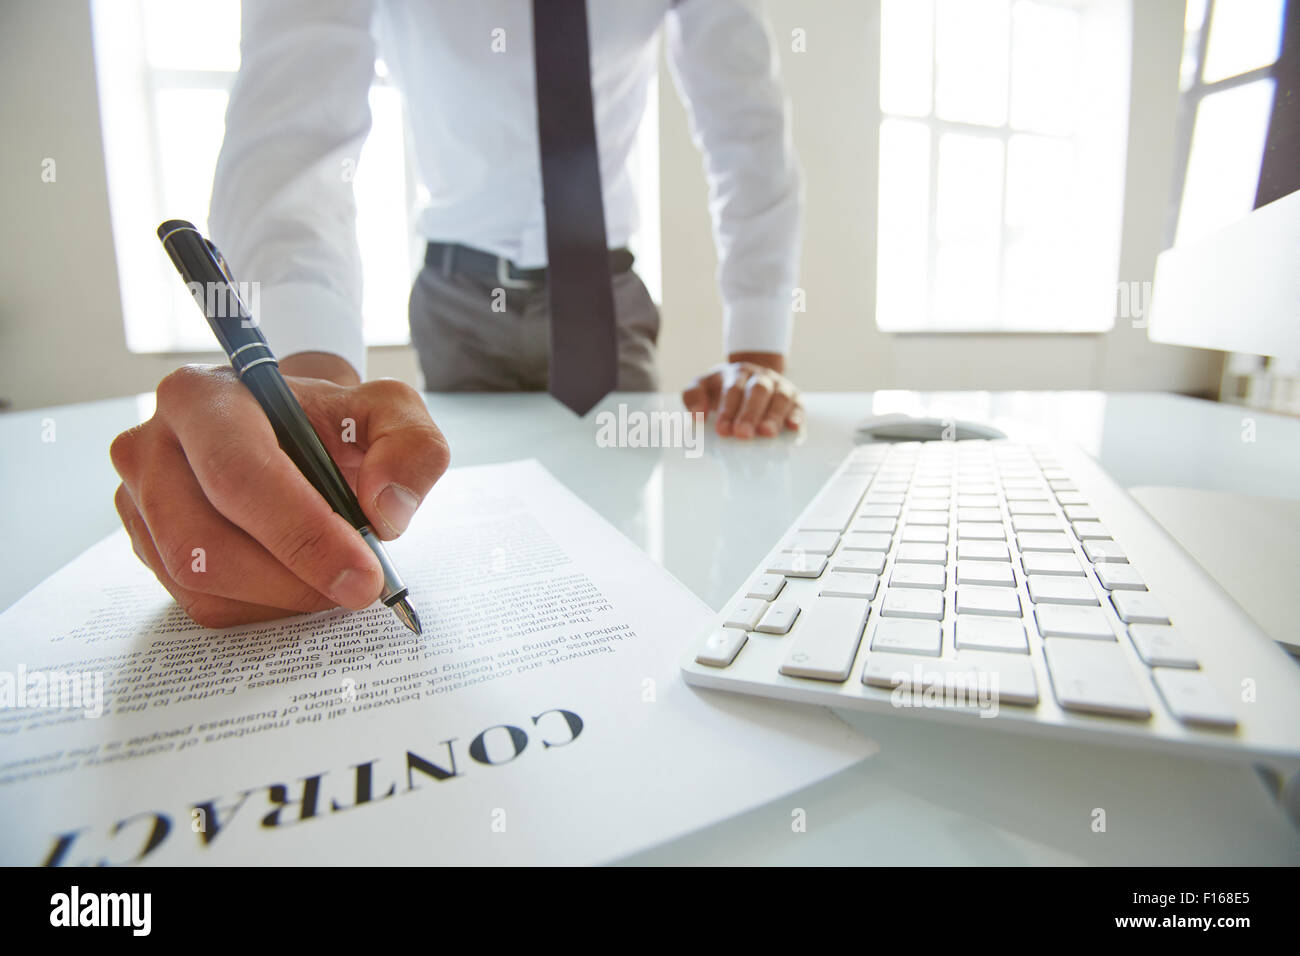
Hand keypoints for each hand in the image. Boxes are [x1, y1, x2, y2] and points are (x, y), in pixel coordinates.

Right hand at [109, 355, 448, 627]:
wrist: (294, 433)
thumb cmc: (334, 423)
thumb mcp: (390, 412)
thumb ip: (410, 447)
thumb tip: (384, 509)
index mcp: (203, 398)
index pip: (240, 475)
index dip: (304, 535)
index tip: (364, 575)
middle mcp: (153, 447)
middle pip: (207, 544)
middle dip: (295, 579)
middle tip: (358, 588)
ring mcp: (140, 502)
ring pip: (202, 583)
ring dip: (281, 597)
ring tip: (331, 575)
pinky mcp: (147, 547)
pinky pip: (200, 604)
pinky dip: (262, 607)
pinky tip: (297, 580)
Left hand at [681, 353, 803, 438]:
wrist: (752, 377)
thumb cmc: (722, 389)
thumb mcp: (702, 386)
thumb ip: (693, 396)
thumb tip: (697, 415)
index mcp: (736, 374)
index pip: (732, 391)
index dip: (728, 410)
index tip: (722, 430)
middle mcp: (760, 378)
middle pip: (757, 391)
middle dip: (750, 413)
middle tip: (743, 434)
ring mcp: (780, 387)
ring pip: (780, 398)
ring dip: (774, 416)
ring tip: (767, 433)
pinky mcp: (795, 400)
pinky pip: (798, 406)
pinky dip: (796, 416)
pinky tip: (794, 428)